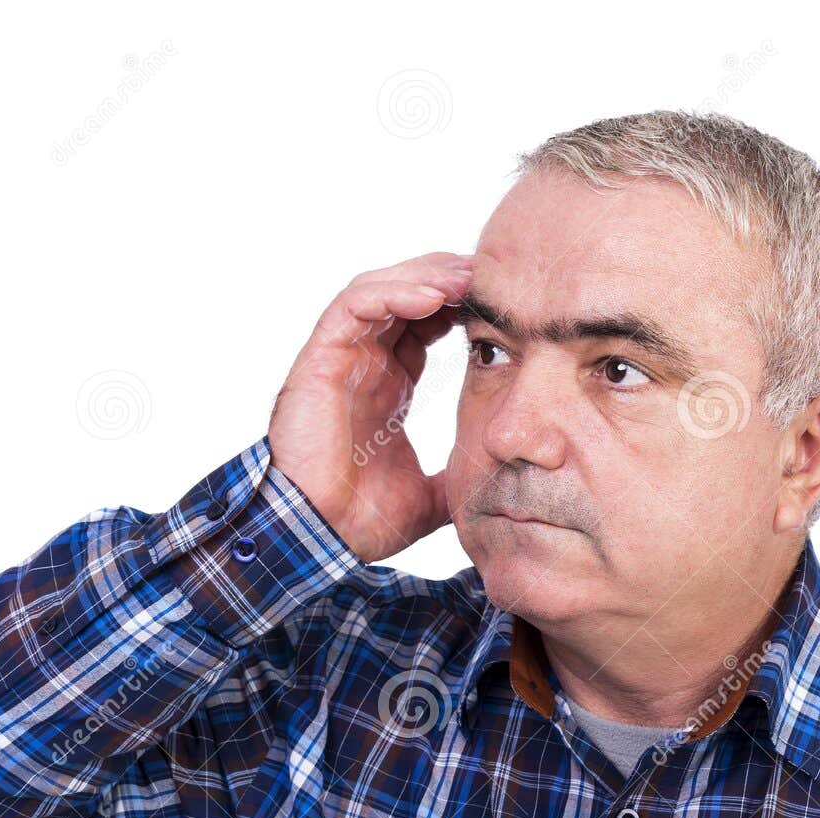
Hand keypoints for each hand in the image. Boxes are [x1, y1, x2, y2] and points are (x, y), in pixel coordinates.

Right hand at [268, 251, 470, 562]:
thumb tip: (496, 484)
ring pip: (378, 290)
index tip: (500, 305)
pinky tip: (431, 298)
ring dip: (423, 277)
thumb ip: (458, 478)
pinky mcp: (320, 359)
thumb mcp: (432, 494)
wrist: (323, 538)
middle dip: (446, 279)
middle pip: (404, 296)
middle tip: (488, 277)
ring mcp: (340, 359)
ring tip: (465, 278)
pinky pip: (352, 306)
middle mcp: (363, 364)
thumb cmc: (362, 519)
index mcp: (388, 385)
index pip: (424, 325)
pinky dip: (390, 293)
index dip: (459, 307)